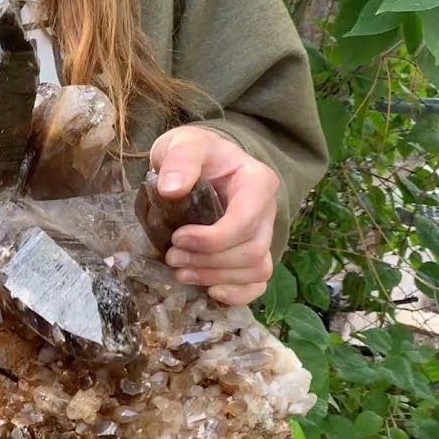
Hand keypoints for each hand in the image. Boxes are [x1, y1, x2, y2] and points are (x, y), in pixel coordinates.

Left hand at [150, 126, 279, 305]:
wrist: (200, 163)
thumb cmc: (194, 153)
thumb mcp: (184, 144)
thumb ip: (180, 160)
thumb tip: (171, 189)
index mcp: (258, 183)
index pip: (246, 222)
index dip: (211, 239)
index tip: (178, 238)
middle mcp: (268, 212)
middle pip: (251, 252)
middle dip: (208, 262)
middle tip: (172, 257)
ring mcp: (263, 235)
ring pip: (255, 271)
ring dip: (215, 278)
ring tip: (181, 271)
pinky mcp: (253, 255)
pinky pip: (258, 284)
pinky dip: (237, 294)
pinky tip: (210, 291)